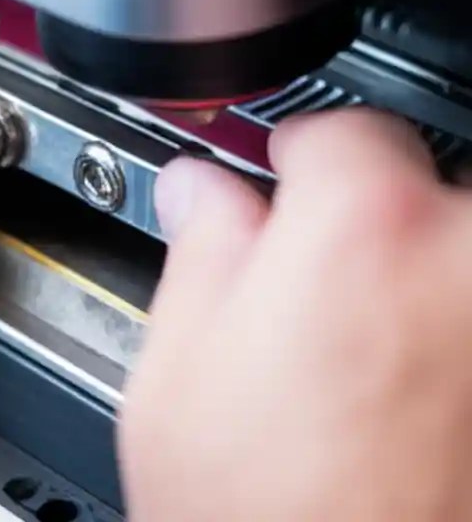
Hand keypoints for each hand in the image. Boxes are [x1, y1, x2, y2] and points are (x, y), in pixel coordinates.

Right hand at [119, 108, 471, 520]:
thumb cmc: (258, 520)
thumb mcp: (171, 374)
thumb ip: (202, 252)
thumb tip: (204, 195)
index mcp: (361, 231)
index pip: (339, 130)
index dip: (294, 158)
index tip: (281, 180)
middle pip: (427, 188)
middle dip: (374, 225)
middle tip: (319, 298)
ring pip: (469, 262)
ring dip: (431, 287)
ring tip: (371, 372)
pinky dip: (455, 348)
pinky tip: (418, 408)